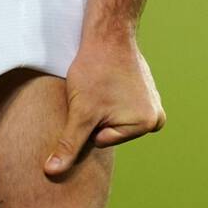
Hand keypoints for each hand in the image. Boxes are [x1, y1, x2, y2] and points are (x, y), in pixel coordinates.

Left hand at [44, 35, 165, 176]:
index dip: (90, 123)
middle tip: (97, 94)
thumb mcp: (81, 112)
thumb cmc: (95, 71)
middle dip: (98, 117)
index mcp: (148, 124)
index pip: (102, 141)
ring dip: (103, 108)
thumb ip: (69, 145)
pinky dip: (110, 98)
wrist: (107, 34)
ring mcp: (153, 103)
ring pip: (114, 120)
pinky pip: (121, 106)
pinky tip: (107, 83)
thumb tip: (52, 173)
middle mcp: (156, 117)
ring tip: (102, 87)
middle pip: (111, 132)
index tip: (92, 101)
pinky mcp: (145, 91)